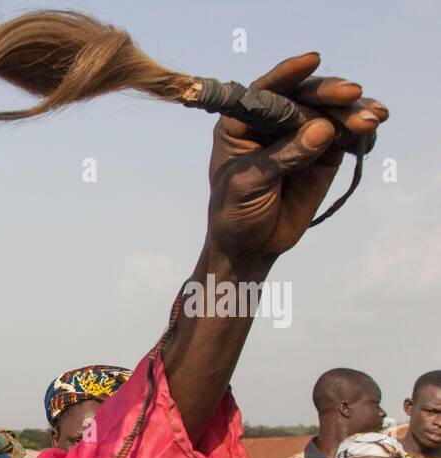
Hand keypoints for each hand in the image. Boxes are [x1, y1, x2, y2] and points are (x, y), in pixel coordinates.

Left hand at [202, 54, 387, 271]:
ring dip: (353, 112)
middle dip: (329, 94)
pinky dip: (360, 131)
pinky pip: (345, 134)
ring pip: (329, 112)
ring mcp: (301, 133)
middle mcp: (273, 121)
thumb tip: (323, 129)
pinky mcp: (324, 150)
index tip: (312, 61)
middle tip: (353, 94)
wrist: (251, 244)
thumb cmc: (235, 212)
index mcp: (242, 122)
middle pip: (304, 97)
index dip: (288, 74)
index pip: (266, 91)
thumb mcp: (248, 185)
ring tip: (373, 119)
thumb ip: (282, 157)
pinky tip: (372, 131)